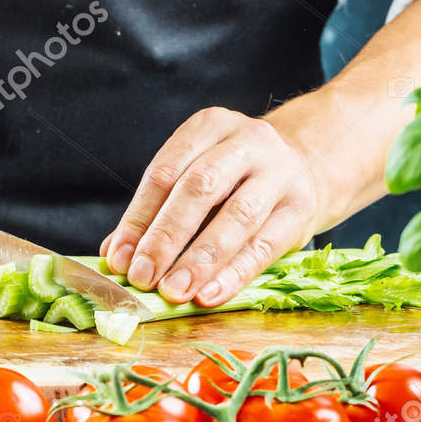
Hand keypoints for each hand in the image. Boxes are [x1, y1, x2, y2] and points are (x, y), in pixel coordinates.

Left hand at [100, 108, 318, 305]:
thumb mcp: (196, 176)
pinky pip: (264, 246)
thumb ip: (156, 211)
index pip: (164, 173)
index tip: (118, 259)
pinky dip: (233, 274)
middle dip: (166, 237)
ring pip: (237, 217)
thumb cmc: (234, 177)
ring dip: (200, 260)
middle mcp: (248, 142)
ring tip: (173, 291)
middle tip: (142, 276)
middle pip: (200, 188)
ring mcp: (280, 173)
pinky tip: (209, 295)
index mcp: (210, 126)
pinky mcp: (301, 208)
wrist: (305, 165)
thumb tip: (115, 255)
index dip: (138, 218)